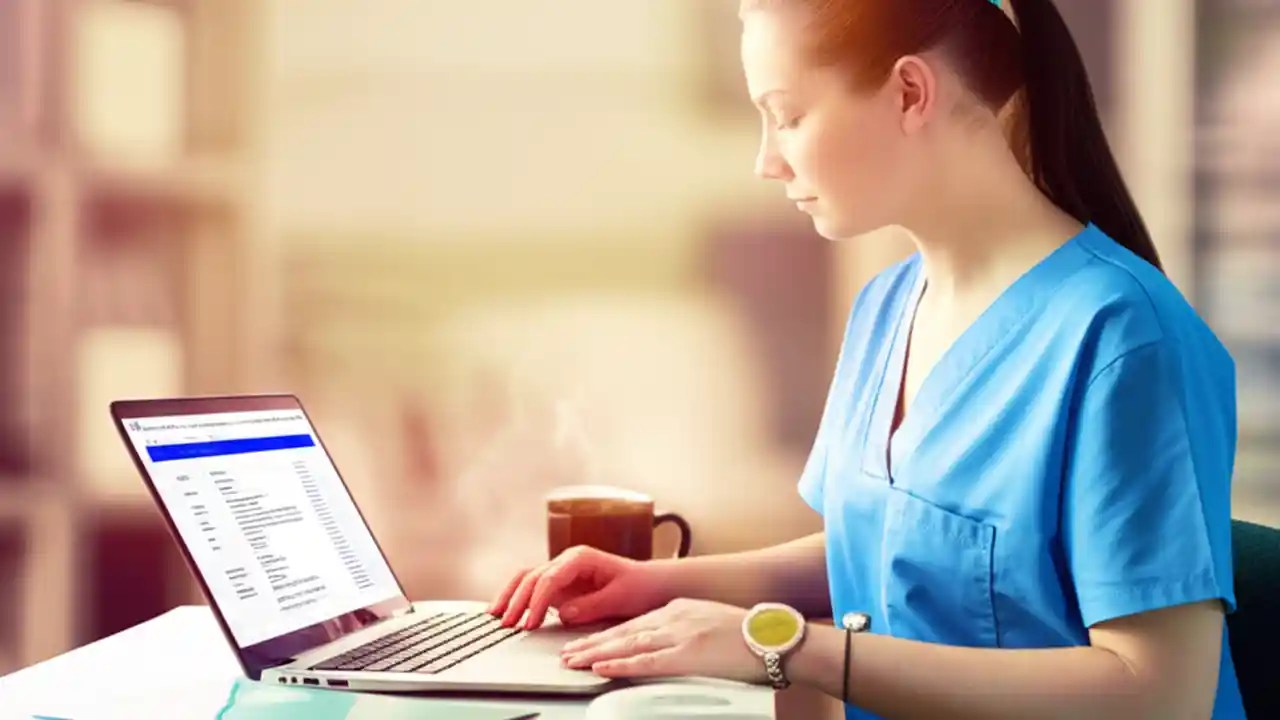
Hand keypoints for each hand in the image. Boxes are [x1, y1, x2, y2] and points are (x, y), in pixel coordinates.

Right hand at [488, 545, 671, 629]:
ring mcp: (561, 573)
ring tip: (495, 617)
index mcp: (580, 558)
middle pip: (532, 577)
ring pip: (526, 579)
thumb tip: (564, 613)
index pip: (549, 578)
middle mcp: (566, 561)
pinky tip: (506, 611)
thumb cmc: (639, 586)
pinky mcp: (559, 586)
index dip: (537, 602)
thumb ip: (592, 605)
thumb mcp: (621, 597)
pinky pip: (532, 588)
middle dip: (517, 600)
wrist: (650, 583)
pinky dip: (518, 598)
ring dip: (510, 597)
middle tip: (506, 624)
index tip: (530, 623)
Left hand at [559, 598, 766, 683]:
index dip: (606, 634)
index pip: (633, 623)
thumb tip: (669, 642)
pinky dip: (620, 664)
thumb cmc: (748, 633)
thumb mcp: (709, 620)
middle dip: (591, 643)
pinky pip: (645, 661)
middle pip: (623, 632)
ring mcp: (679, 635)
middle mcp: (673, 618)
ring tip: (572, 660)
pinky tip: (601, 667)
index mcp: (678, 609)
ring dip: (595, 654)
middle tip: (566, 652)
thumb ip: (685, 627)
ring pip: (626, 644)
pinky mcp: (686, 655)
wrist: (772, 636)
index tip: (586, 642)